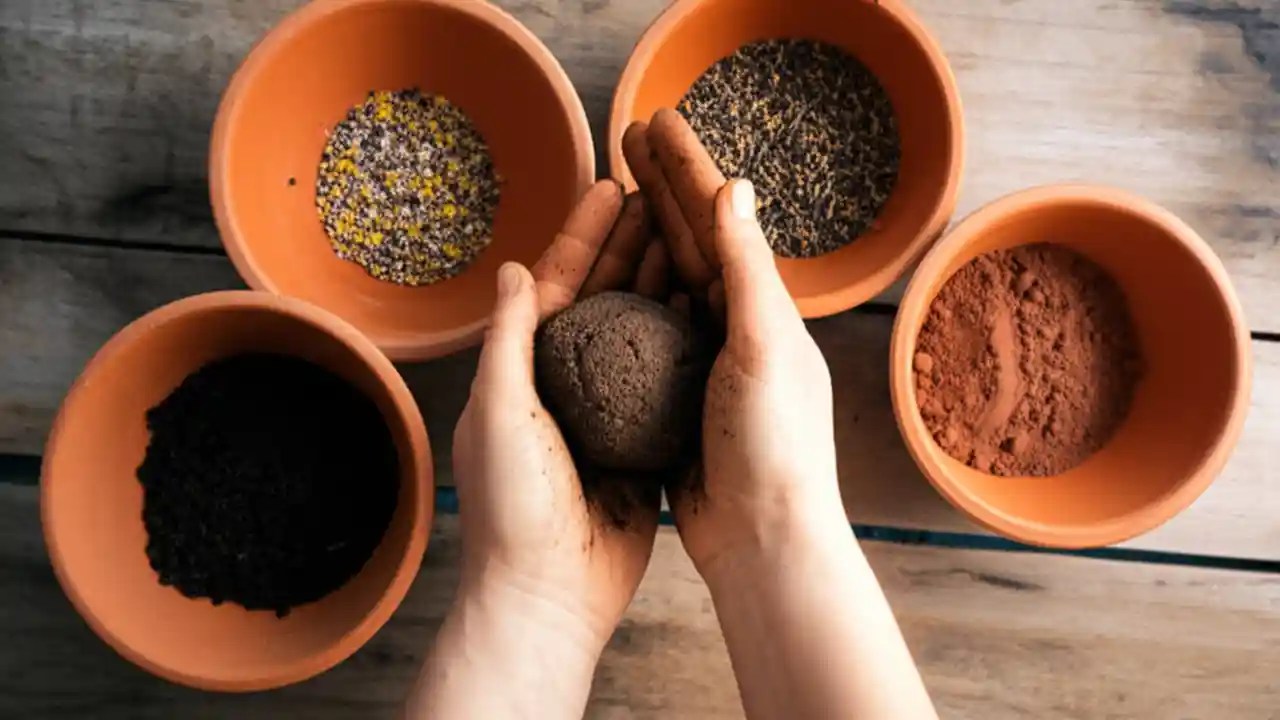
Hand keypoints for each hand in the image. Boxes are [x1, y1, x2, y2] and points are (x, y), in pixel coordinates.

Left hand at [450, 179, 668, 649]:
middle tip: (663, 198)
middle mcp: (562, 384)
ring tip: (691, 238)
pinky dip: (683, 343)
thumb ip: (509, 338)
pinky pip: (664, 381)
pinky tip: (710, 309)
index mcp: (521, 370)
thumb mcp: (499, 410)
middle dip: (628, 248)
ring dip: (659, 286)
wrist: (550, 593)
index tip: (613, 187)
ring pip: (636, 333)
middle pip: (600, 299)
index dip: (583, 234)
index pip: (553, 284)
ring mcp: (603, 412)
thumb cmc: (513, 505)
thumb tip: (511, 266)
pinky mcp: (638, 442)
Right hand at [624, 111, 936, 719]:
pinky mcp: (676, 399)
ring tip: (610, 195)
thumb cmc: (774, 443)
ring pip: (666, 283)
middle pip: (691, 242)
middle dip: (660, 187)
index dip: (685, 167)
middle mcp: (736, 328)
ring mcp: (705, 363)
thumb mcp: (763, 345)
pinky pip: (646, 335)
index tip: (654, 121)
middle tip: (624, 138)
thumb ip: (747, 267)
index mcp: (761, 307)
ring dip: (641, 236)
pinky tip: (603, 280)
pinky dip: (627, 299)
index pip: (717, 219)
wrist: (763, 537)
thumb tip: (734, 186)